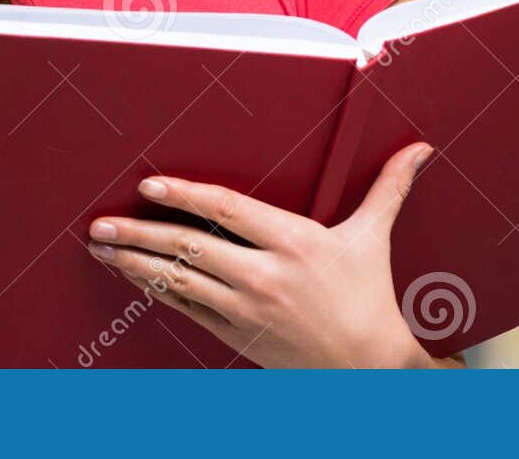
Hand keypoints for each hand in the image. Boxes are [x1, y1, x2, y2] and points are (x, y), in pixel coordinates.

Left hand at [85, 141, 447, 367]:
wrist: (368, 368)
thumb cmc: (370, 298)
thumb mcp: (374, 237)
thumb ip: (389, 187)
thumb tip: (419, 149)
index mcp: (294, 241)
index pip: (226, 210)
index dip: (184, 195)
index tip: (149, 184)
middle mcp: (264, 275)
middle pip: (190, 247)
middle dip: (139, 234)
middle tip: (100, 223)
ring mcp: (247, 309)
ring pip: (180, 281)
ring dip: (136, 264)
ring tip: (101, 248)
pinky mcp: (238, 335)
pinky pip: (188, 309)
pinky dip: (157, 291)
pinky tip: (133, 277)